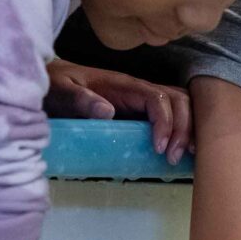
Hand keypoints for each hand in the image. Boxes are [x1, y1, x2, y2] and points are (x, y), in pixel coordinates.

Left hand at [45, 59, 191, 163]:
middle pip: (177, 100)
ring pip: (179, 105)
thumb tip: (107, 112)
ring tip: (184, 156)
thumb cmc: (57, 86)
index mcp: (123, 85)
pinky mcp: (139, 111)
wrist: (53, 82)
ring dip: (187, 129)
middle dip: (183, 128)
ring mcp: (141, 99)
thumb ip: (80, 100)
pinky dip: (181, 129)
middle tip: (174, 158)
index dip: (165, 122)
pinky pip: (169, 115)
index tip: (159, 148)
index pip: (157, 98)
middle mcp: (138, 90)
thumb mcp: (61, 90)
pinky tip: (181, 150)